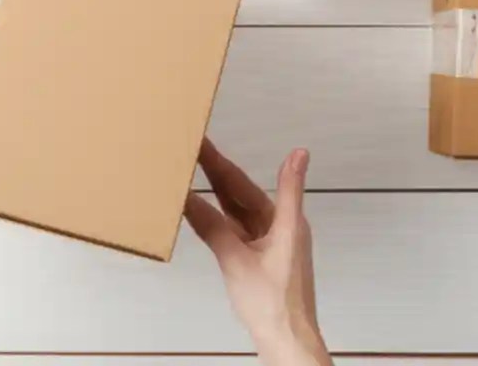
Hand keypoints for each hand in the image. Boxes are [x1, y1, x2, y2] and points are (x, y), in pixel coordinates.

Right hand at [185, 140, 332, 365]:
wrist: (286, 340)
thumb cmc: (272, 303)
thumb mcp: (237, 260)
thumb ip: (215, 224)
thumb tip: (198, 189)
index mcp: (283, 220)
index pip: (241, 182)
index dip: (220, 160)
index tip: (203, 138)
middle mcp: (277, 226)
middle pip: (239, 191)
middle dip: (214, 169)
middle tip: (190, 145)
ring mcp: (267, 241)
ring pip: (235, 209)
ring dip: (214, 190)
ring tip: (191, 168)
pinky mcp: (257, 256)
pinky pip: (233, 228)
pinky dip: (215, 217)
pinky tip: (198, 208)